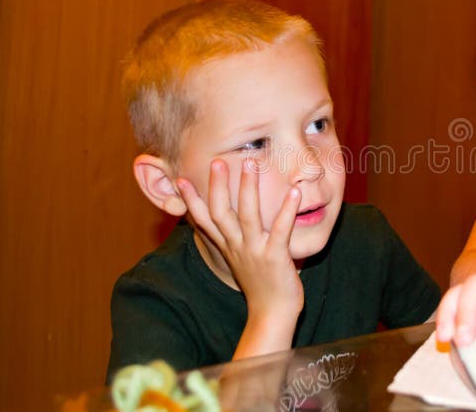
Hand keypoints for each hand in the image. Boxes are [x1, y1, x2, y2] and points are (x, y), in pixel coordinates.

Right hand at [176, 159, 303, 355]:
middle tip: (217, 161)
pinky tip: (295, 193)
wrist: (272, 315)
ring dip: (248, 188)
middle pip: (221, 212)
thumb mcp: (241, 259)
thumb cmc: (261, 284)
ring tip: (251, 163)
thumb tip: (230, 221)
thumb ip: (234, 238)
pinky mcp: (275, 258)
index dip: (191, 200)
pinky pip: (280, 230)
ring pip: (247, 216)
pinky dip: (286, 211)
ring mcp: (255, 252)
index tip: (180, 179)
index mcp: (228, 246)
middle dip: (217, 186)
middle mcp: (237, 247)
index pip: (204, 220)